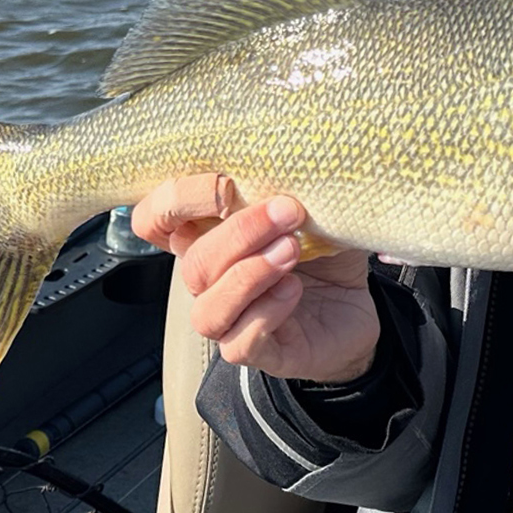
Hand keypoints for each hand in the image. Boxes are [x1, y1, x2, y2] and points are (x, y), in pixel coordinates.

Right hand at [132, 176, 380, 382]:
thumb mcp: (308, 213)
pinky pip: (240, 340)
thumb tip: (290, 160)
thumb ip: (286, 190)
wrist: (357, 309)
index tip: (226, 182)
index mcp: (207, 239)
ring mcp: (229, 320)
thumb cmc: (324, 256)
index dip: (175, 200)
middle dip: (239, 232)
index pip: (155, 220)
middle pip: (192, 261)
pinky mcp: (255, 352)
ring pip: (208, 306)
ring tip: (291, 249)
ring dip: (249, 273)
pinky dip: (267, 310)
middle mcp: (209, 281)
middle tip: (288, 211)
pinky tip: (294, 288)